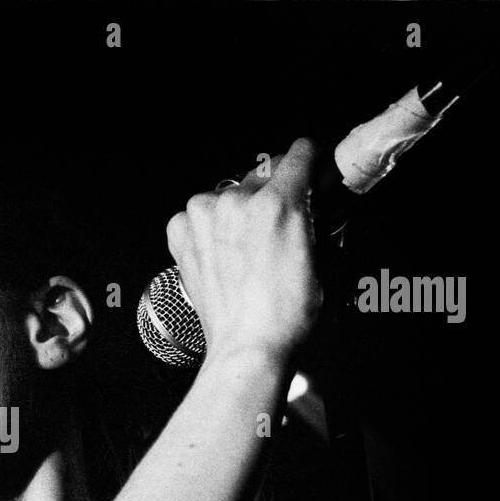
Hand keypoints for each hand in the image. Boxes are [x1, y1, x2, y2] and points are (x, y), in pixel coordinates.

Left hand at [165, 137, 323, 363]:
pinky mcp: (181, 232)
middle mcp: (236, 202)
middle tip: (277, 228)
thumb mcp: (319, 256)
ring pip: (228, 196)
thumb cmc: (285, 314)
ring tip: (247, 249)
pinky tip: (223, 253)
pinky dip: (210, 227)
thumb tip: (309, 199)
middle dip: (272, 195)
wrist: (247, 345)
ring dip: (238, 211)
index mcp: (277, 203)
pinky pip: (200, 215)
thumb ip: (311, 216)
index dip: (308, 159)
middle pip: (260, 177)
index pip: (298, 154)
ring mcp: (204, 216)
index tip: (307, 161)